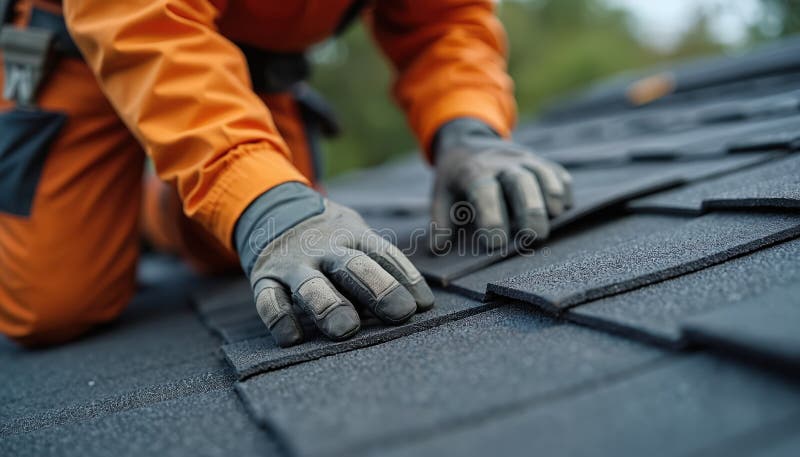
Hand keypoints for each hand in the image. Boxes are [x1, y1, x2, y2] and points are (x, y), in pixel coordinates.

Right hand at [235, 183, 433, 346]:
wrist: (272, 213)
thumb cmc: (331, 242)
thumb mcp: (356, 239)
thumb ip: (381, 268)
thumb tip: (421, 305)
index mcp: (353, 236)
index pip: (384, 254)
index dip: (405, 277)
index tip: (423, 305)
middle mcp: (324, 248)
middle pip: (353, 266)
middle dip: (377, 289)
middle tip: (400, 313)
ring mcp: (293, 264)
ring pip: (311, 284)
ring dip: (329, 306)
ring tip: (347, 330)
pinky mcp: (264, 278)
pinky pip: (269, 299)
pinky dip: (279, 317)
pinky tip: (293, 338)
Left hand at [431, 118, 572, 251]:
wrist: (468, 139)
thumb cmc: (455, 177)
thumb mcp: (440, 194)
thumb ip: (440, 222)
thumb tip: (438, 250)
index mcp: (473, 172)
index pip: (484, 192)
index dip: (491, 218)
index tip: (494, 245)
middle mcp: (501, 163)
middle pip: (521, 182)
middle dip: (530, 211)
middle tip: (533, 238)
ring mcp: (525, 160)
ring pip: (544, 175)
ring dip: (551, 198)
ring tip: (552, 222)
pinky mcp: (541, 162)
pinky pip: (559, 174)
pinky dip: (564, 192)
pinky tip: (561, 211)